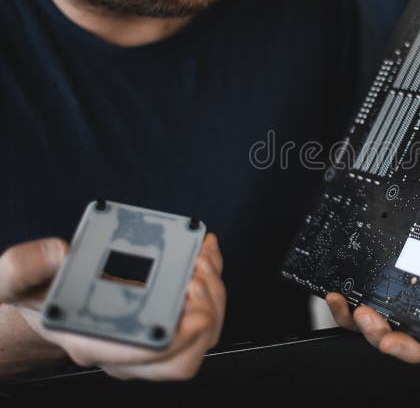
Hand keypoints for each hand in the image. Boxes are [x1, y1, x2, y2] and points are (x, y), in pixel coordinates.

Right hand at [0, 234, 225, 380]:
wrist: (51, 295)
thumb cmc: (41, 294)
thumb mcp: (16, 280)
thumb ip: (22, 268)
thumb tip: (57, 252)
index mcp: (95, 343)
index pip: (147, 357)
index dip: (178, 339)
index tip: (194, 312)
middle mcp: (130, 349)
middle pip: (185, 356)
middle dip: (205, 316)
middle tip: (196, 277)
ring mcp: (151, 336)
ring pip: (203, 335)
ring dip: (213, 295)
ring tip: (200, 259)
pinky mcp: (169, 315)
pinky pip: (205, 307)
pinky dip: (213, 275)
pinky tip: (205, 248)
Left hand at [326, 293, 419, 363]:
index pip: (418, 350)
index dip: (403, 348)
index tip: (390, 342)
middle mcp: (410, 332)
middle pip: (386, 338)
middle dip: (372, 329)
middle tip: (364, 314)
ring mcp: (391, 320)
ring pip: (366, 326)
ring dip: (349, 316)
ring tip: (340, 301)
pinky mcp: (377, 304)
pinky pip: (355, 313)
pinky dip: (343, 306)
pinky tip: (334, 295)